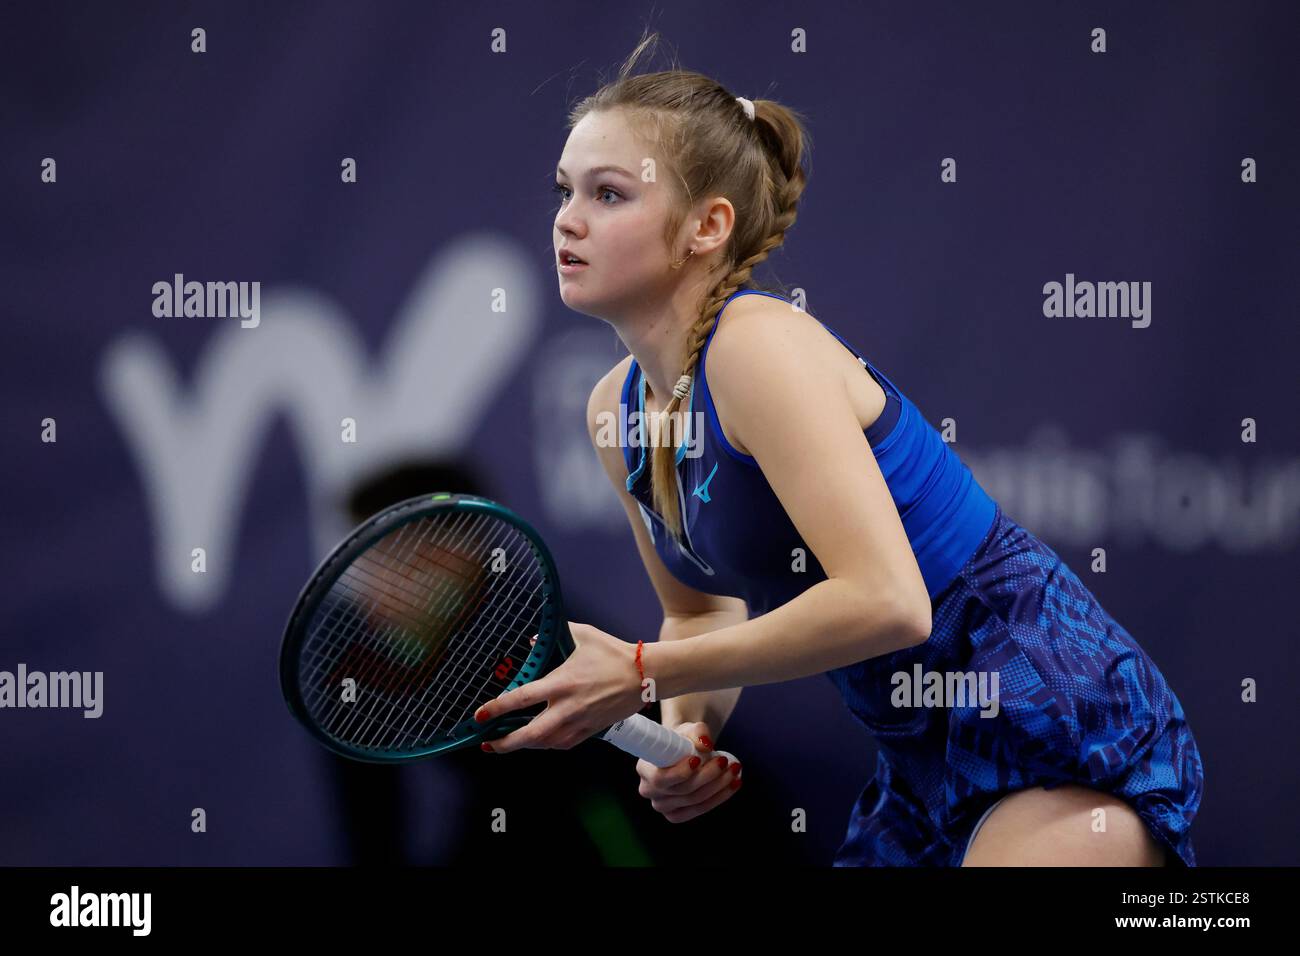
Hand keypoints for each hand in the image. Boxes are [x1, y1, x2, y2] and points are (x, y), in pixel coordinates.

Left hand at [473, 622, 645, 752]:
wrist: (646, 675)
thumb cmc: (614, 653)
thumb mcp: (583, 635)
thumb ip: (555, 635)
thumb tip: (534, 641)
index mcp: (562, 682)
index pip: (521, 699)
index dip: (497, 708)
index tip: (480, 714)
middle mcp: (568, 707)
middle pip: (529, 735)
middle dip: (505, 743)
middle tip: (487, 744)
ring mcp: (580, 722)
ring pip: (545, 744)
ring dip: (524, 745)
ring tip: (509, 743)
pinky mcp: (592, 730)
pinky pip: (564, 744)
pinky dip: (548, 745)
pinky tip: (540, 741)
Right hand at [635, 722, 742, 822]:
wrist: (684, 752)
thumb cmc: (683, 739)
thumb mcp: (689, 729)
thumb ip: (698, 732)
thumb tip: (706, 744)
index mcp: (644, 769)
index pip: (660, 778)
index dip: (680, 773)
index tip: (698, 760)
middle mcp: (648, 791)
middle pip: (682, 791)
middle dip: (707, 776)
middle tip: (725, 761)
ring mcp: (662, 806)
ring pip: (694, 801)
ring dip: (718, 786)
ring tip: (735, 770)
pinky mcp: (676, 815)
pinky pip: (700, 809)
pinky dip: (720, 797)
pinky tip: (735, 784)